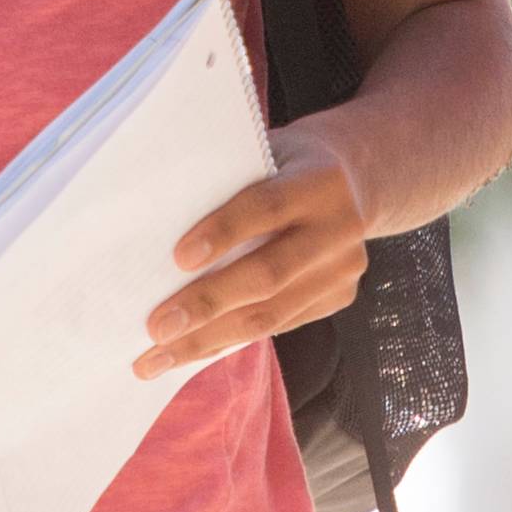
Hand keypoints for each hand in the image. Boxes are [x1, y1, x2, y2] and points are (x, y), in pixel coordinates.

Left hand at [141, 121, 367, 379]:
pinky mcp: (340, 297)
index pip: (267, 206)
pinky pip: (277, 325)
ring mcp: (343, 268)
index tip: (178, 259)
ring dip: (208, 340)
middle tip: (157, 328)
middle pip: (268, 273)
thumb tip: (156, 236)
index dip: (224, 232)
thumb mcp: (263, 153)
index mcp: (318, 179)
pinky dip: (228, 340)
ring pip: (270, 313)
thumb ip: (227, 184)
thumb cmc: (283, 163)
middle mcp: (339, 226)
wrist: (355, 176)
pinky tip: (190, 351)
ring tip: (157, 358)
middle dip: (207, 303)